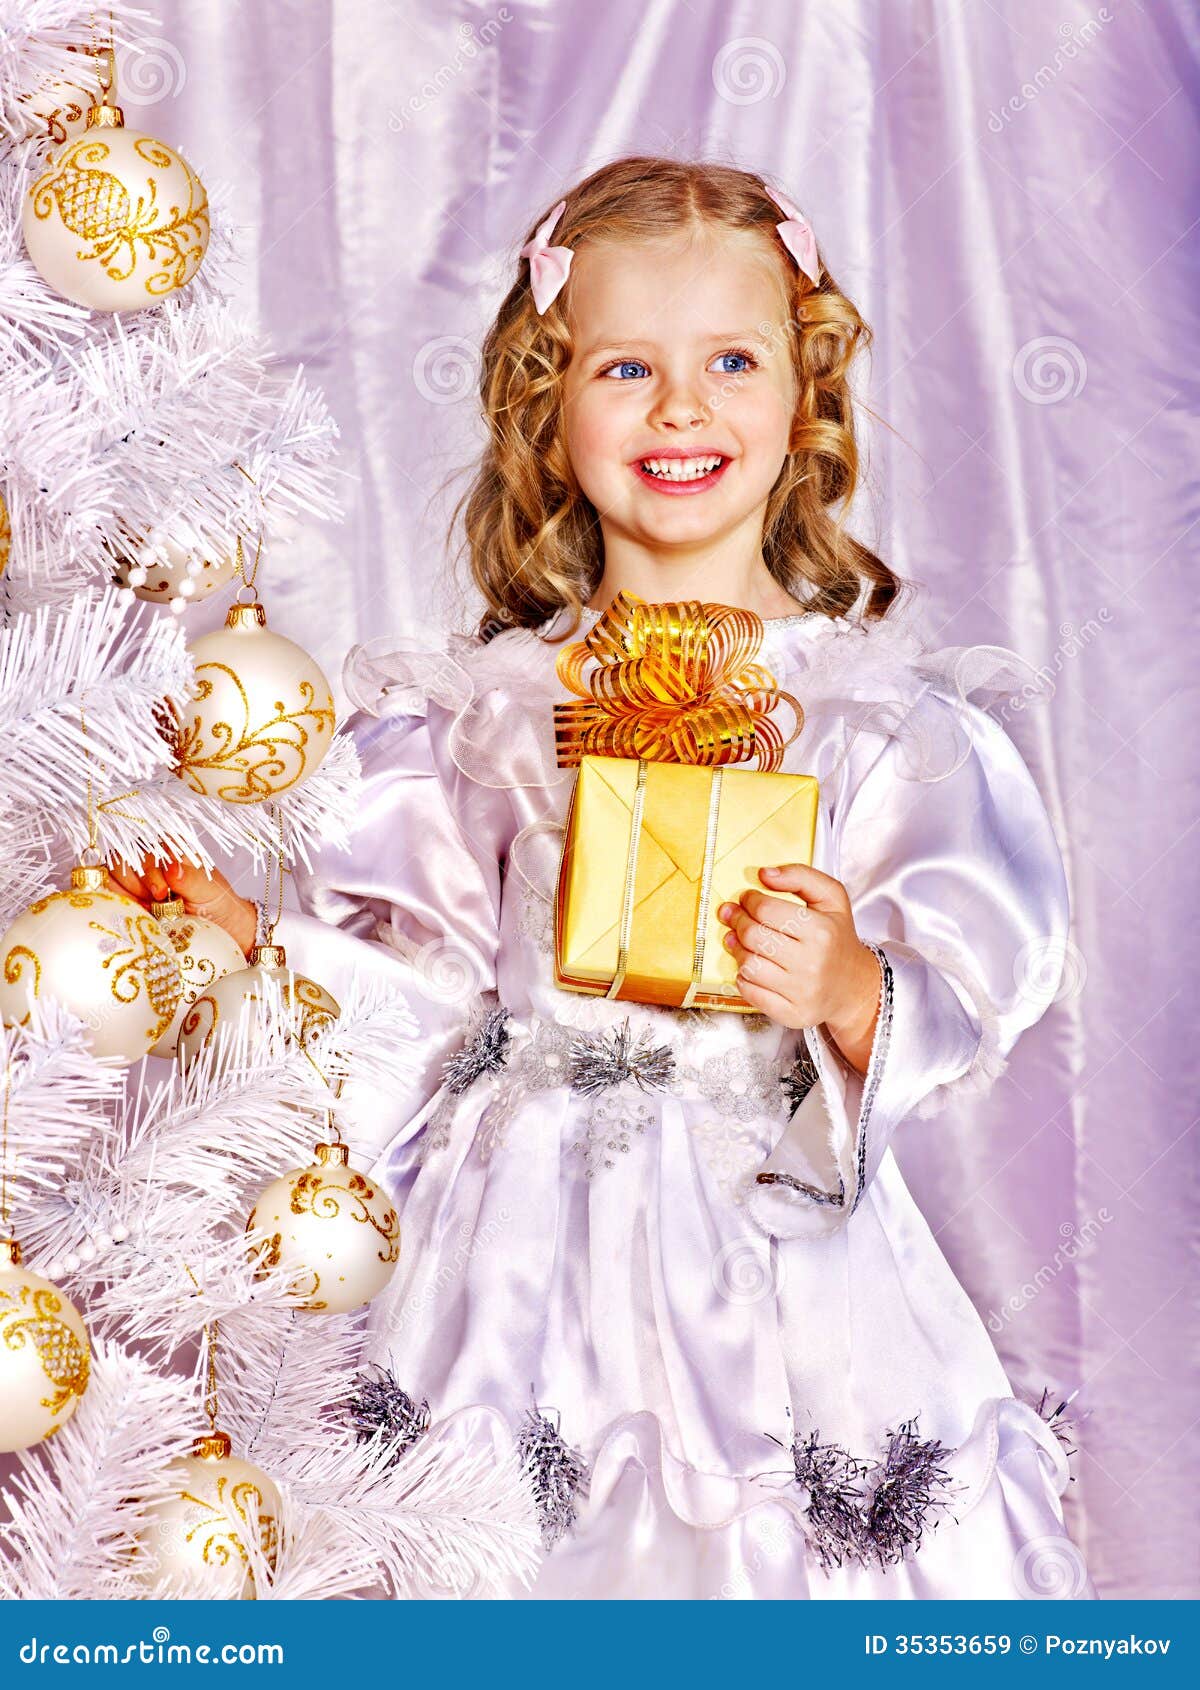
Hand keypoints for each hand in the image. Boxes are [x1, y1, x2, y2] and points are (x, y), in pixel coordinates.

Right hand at [106, 853, 258, 958]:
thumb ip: (191, 879)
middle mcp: (149, 857)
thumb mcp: (209, 891)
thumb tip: (171, 867)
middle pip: (122, 859)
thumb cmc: (215, 903)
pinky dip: (115, 905)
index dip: (149, 870)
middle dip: (136, 884)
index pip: (146, 847)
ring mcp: (134, 878)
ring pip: (110, 876)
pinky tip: (136, 913)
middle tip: (157, 901)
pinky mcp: (125, 896)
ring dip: (126, 896)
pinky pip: (106, 894)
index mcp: (170, 847)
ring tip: (149, 909)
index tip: (162, 892)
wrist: (217, 926)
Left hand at [717, 863, 881, 1073]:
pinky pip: (749, 992)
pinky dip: (744, 977)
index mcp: (822, 931)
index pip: (766, 910)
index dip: (749, 900)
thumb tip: (764, 874)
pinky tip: (752, 967)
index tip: (747, 899)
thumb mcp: (832, 898)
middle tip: (735, 916)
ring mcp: (801, 992)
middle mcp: (812, 963)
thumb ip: (800, 876)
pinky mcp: (791, 1014)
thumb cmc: (837, 938)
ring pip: (748, 965)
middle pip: (753, 936)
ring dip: (738, 950)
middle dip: (737, 921)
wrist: (854, 986)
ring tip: (741, 941)